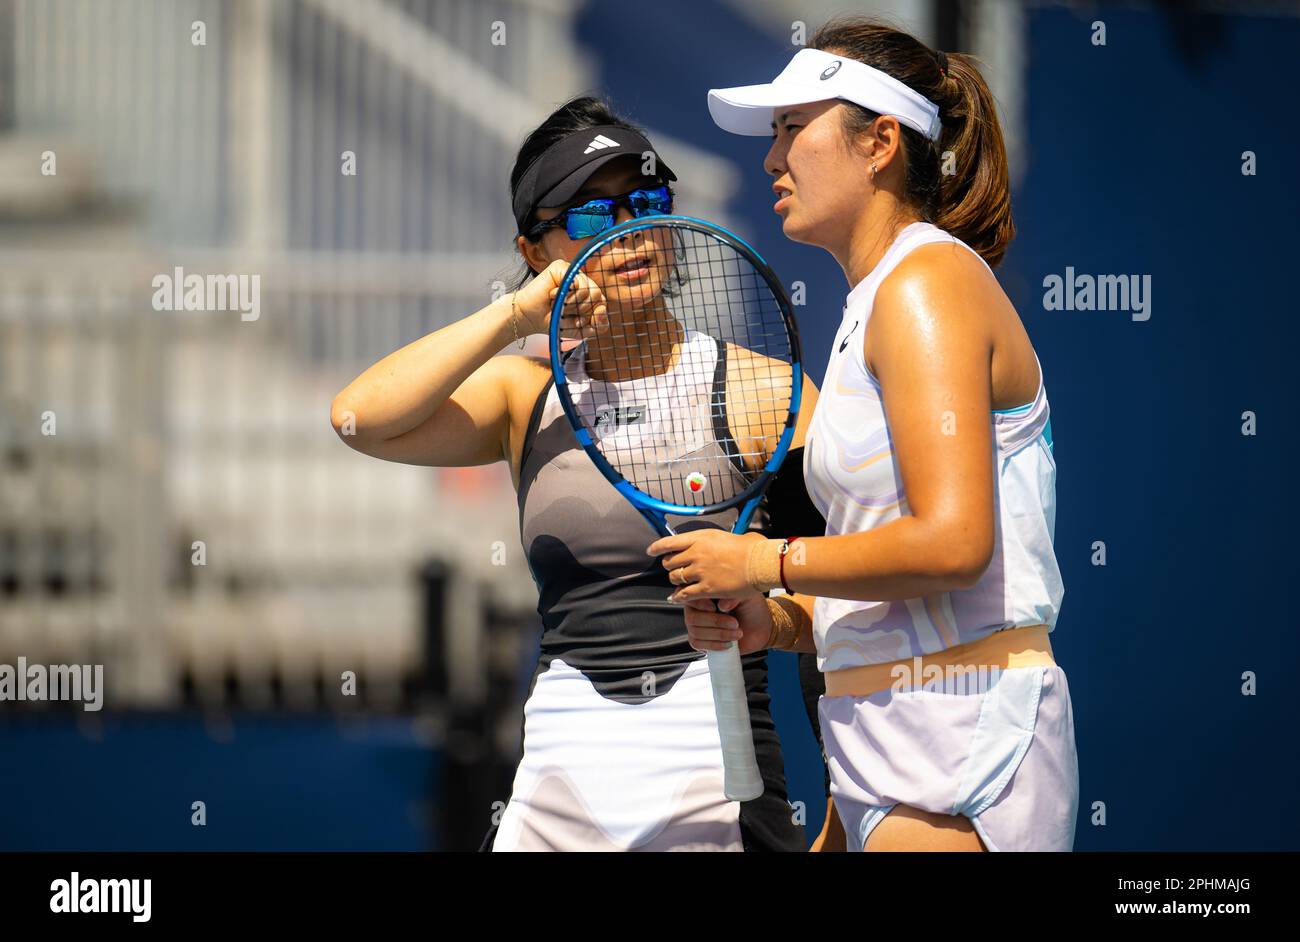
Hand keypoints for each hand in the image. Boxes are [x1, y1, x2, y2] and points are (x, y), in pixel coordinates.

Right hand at [512, 259, 606, 341]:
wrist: (529, 318)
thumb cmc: (553, 322)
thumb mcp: (581, 330)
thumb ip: (599, 325)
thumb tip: (604, 310)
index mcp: (588, 294)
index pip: (602, 302)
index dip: (593, 315)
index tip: (578, 321)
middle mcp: (581, 280)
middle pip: (597, 295)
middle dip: (580, 310)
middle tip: (564, 311)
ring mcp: (572, 272)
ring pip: (587, 289)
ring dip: (570, 303)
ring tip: (557, 304)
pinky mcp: (561, 267)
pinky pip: (575, 281)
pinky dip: (563, 295)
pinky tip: (552, 295)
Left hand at [647, 529, 765, 601]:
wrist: (759, 563)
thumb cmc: (750, 549)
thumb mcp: (727, 536)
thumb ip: (714, 540)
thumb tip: (713, 542)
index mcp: (700, 538)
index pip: (670, 542)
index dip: (657, 547)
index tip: (651, 551)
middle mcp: (696, 553)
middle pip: (670, 562)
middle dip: (670, 566)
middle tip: (675, 570)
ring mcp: (700, 571)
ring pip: (675, 578)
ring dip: (676, 581)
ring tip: (680, 583)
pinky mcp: (706, 588)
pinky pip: (684, 594)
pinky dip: (678, 597)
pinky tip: (677, 598)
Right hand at [682, 594, 772, 654]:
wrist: (760, 627)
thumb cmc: (751, 608)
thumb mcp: (746, 596)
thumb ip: (733, 596)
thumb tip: (721, 605)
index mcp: (704, 593)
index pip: (690, 597)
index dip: (700, 604)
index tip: (714, 608)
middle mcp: (697, 609)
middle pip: (692, 618)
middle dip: (715, 622)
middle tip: (734, 623)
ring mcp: (697, 626)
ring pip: (696, 632)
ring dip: (719, 634)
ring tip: (736, 632)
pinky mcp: (701, 641)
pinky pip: (698, 644)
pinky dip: (714, 645)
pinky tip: (728, 643)